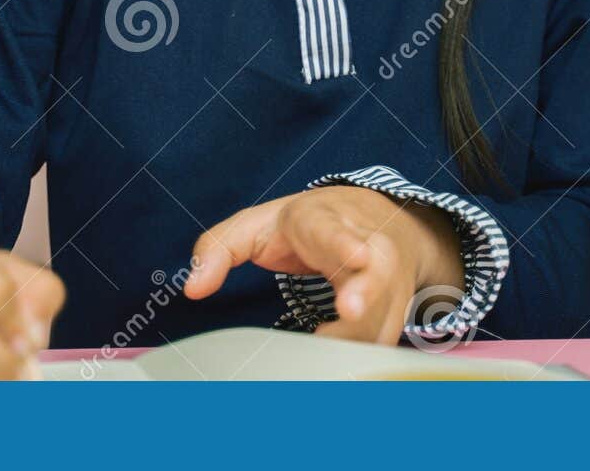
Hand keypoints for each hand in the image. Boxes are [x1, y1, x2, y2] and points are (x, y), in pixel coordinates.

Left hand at [182, 185, 463, 342]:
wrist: (375, 215)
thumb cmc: (308, 225)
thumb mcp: (256, 224)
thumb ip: (218, 249)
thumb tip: (192, 289)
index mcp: (325, 222)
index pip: (334, 231)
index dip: (345, 244)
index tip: (355, 257)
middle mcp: (367, 247)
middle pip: (374, 272)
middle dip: (366, 293)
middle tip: (350, 311)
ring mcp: (388, 280)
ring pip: (383, 313)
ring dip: (359, 340)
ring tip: (329, 367)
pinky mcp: (396, 310)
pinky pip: (383, 340)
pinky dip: (362, 360)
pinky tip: (336, 375)